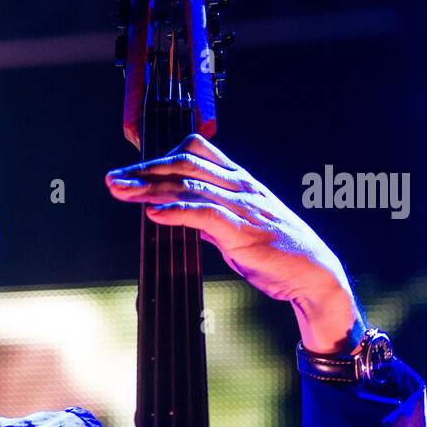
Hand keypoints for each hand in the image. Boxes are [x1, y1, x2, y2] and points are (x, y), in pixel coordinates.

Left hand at [104, 133, 363, 353]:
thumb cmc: (276, 253)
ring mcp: (243, 206)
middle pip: (184, 164)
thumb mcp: (236, 229)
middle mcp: (239, 186)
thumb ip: (210, 218)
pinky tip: (153, 214)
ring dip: (150, 188)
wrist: (314, 275)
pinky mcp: (244, 231)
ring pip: (189, 185)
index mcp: (239, 181)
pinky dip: (177, 211)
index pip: (196, 151)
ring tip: (121, 192)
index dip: (160, 156)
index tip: (130, 169)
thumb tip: (180, 216)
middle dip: (144, 170)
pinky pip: (206, 214)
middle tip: (112, 180)